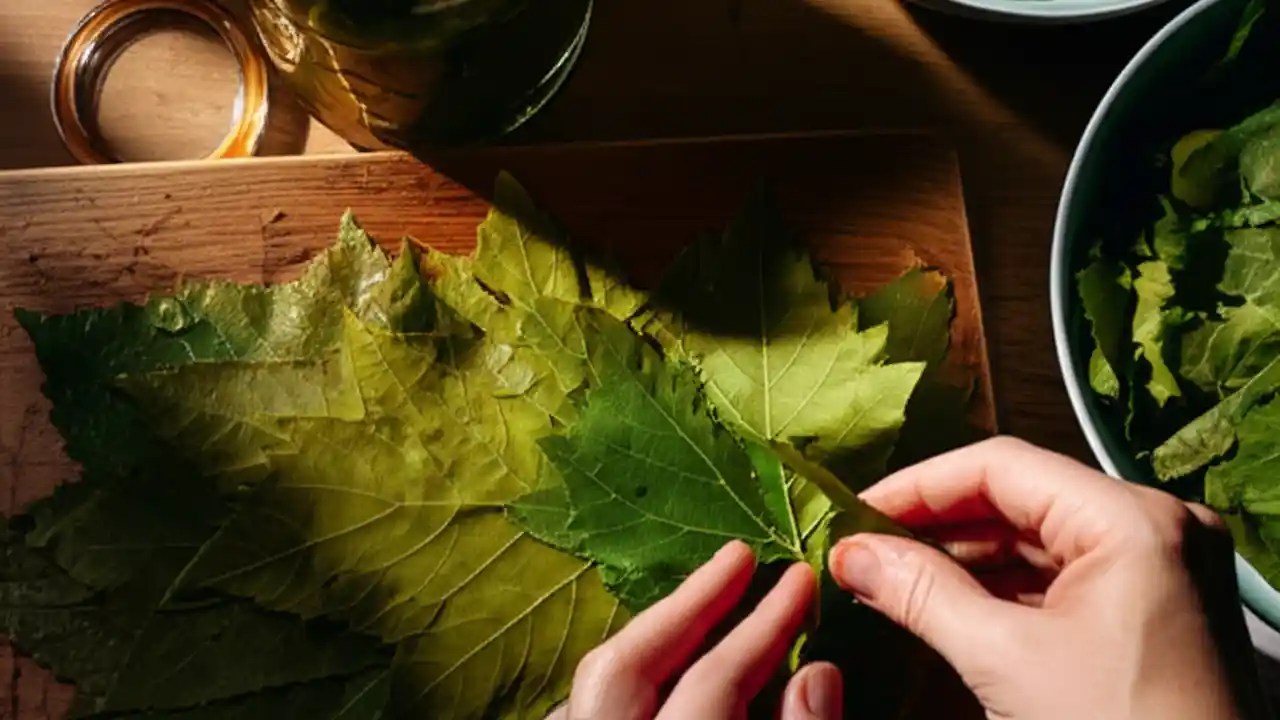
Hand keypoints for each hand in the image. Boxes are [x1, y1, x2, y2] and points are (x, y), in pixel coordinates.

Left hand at [549, 542, 841, 719]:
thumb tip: (815, 673)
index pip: (712, 683)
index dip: (761, 629)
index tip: (800, 581)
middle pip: (622, 668)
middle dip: (686, 605)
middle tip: (741, 556)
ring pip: (589, 687)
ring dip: (649, 637)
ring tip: (704, 600)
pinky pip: (581, 713)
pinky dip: (623, 681)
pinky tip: (660, 668)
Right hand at [829, 437, 1267, 719]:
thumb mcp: (1005, 661)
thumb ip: (922, 594)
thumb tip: (852, 554)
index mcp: (1134, 521)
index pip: (1003, 468)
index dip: (918, 486)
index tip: (855, 512)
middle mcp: (1157, 527)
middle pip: (1022, 498)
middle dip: (937, 524)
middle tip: (865, 547)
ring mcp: (1162, 567)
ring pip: (1040, 538)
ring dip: (964, 557)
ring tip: (892, 575)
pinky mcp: (1156, 608)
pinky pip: (1065, 575)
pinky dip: (1004, 587)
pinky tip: (947, 601)